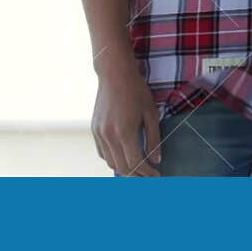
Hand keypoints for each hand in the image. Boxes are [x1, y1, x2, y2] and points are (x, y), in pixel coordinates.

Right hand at [92, 54, 162, 176]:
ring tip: (139, 168)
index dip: (147, 173)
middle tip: (150, 176)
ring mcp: (99, 133)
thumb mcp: (151, 113)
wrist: (114, 74)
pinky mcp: (94, 130)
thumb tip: (156, 159)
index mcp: (125, 132)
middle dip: (137, 175)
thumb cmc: (136, 91)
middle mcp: (109, 135)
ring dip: (125, 169)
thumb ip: (153, 138)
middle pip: (122, 167)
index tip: (157, 175)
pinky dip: (113, 159)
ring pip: (110, 162)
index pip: (136, 163)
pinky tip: (124, 156)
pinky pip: (102, 152)